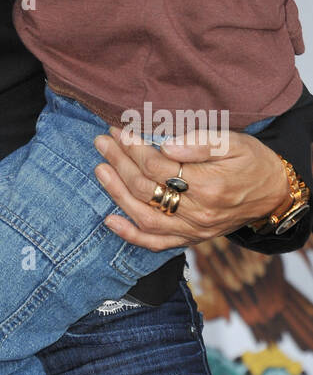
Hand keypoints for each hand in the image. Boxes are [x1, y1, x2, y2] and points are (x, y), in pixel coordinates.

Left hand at [92, 123, 292, 249]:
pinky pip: (157, 243)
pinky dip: (131, 235)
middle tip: (102, 142)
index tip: (118, 130)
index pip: (158, 166)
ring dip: (117, 194)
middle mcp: (199, 212)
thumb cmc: (251, 161)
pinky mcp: (192, 240)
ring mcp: (194, 230)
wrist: (274, 193)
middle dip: (119, 163)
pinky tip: (109, 220)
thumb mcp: (233, 142)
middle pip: (147, 188)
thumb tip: (167, 145)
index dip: (134, 147)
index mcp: (209, 184)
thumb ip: (200, 143)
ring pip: (145, 216)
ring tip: (100, 170)